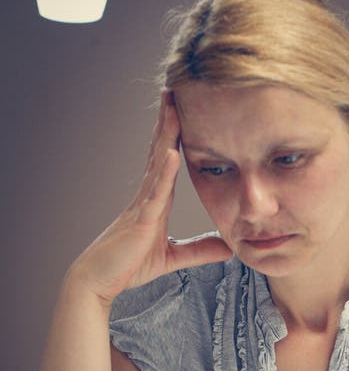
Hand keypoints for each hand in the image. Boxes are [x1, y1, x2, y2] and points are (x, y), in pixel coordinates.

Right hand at [67, 93, 232, 303]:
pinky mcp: (140, 220)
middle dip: (169, 122)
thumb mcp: (172, 258)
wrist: (99, 281)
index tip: (186, 110)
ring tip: (173, 106)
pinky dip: (164, 172)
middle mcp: (147, 196)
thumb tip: (228, 249)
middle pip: (160, 151)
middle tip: (177, 89)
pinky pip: (154, 192)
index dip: (176, 136)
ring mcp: (142, 205)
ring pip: (156, 163)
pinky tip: (172, 153)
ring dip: (165, 135)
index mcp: (155, 202)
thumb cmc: (127, 266)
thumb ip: (198, 251)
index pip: (168, 161)